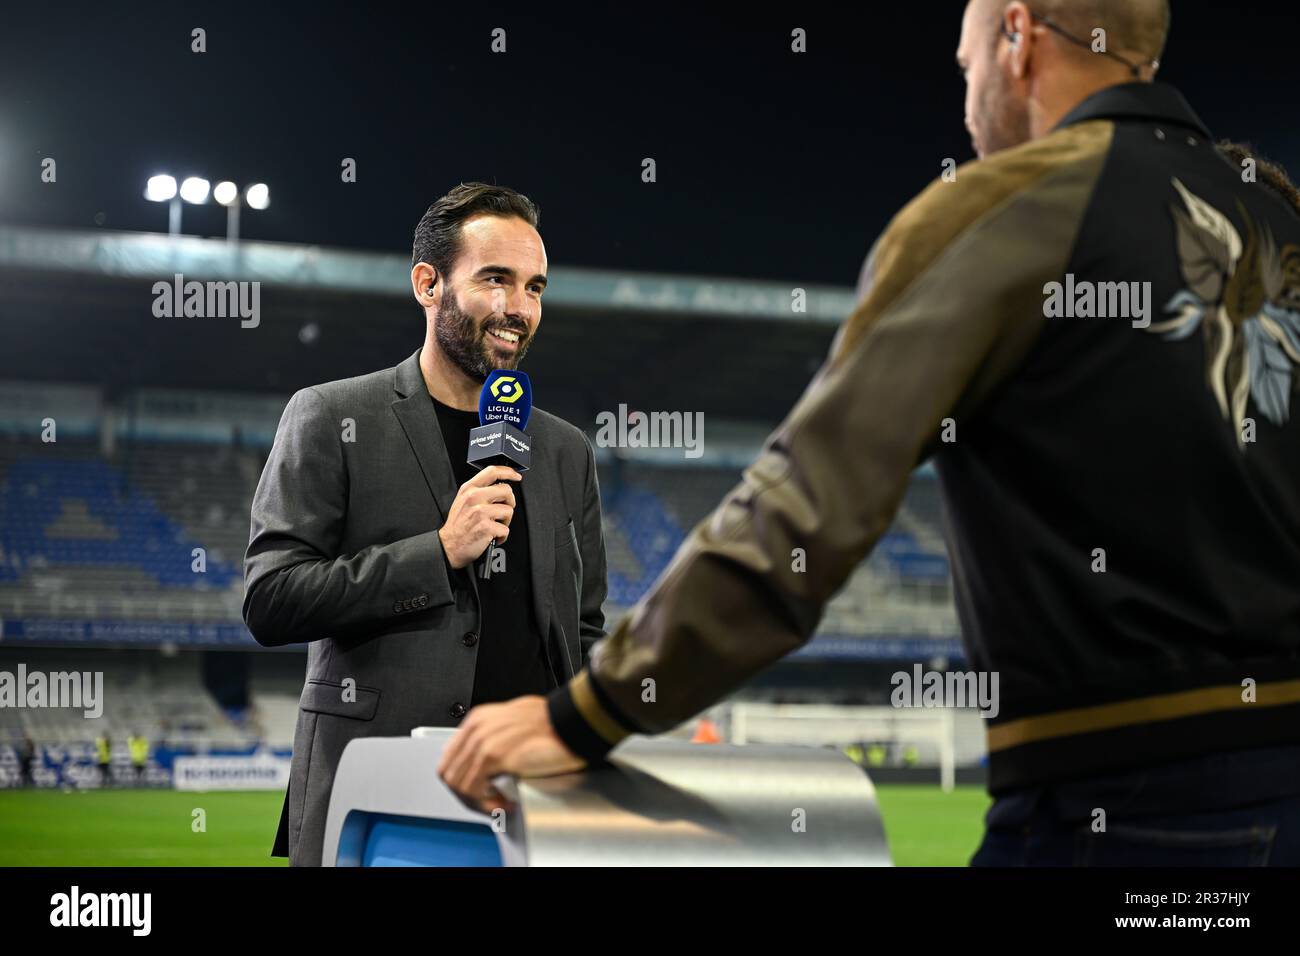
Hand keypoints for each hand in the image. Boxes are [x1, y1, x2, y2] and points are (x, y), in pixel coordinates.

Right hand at [437, 465, 520, 568]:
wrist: (449, 546)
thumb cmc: (457, 525)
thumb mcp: (462, 500)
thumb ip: (479, 490)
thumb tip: (499, 486)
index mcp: (469, 489)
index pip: (492, 471)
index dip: (508, 472)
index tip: (516, 476)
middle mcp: (474, 497)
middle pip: (506, 490)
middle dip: (510, 502)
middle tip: (503, 511)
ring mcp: (480, 512)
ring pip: (509, 510)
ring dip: (505, 521)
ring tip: (495, 526)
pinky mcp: (486, 527)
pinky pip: (506, 529)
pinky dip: (502, 536)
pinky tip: (493, 536)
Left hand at [438, 696, 586, 813]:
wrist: (569, 722)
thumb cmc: (553, 722)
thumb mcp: (514, 722)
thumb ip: (496, 737)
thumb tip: (489, 764)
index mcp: (478, 719)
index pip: (450, 758)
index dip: (463, 780)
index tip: (479, 791)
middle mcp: (476, 729)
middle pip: (449, 772)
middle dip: (467, 794)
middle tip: (488, 802)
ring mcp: (482, 741)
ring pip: (458, 784)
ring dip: (477, 801)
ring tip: (498, 804)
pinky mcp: (493, 756)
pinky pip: (474, 790)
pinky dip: (486, 803)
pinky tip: (505, 802)